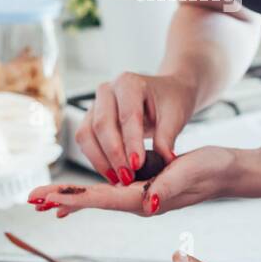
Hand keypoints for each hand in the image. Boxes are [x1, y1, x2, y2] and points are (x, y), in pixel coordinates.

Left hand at [28, 145, 235, 217]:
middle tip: (31, 200)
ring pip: (97, 198)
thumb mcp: (190, 174)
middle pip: (93, 202)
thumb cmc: (212, 169)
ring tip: (44, 201)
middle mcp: (139, 201)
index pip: (102, 199)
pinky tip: (77, 196)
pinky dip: (88, 193)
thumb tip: (147, 202)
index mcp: (146, 199)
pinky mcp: (143, 187)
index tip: (47, 199)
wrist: (228, 172)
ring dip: (70, 198)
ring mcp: (140, 196)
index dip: (73, 198)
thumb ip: (169, 189)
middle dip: (61, 200)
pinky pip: (108, 191)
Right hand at [75, 72, 196, 185]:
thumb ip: (167, 138)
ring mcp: (95, 104)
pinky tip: (111, 173)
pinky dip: (96, 159)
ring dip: (101, 160)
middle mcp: (107, 91)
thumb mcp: (175, 116)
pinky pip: (85, 141)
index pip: (127, 115)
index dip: (131, 142)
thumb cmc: (169, 101)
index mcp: (129, 83)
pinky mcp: (90, 119)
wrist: (163, 93)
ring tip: (119, 178)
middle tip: (128, 176)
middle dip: (114, 154)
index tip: (137, 165)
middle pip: (102, 124)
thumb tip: (164, 161)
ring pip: (87, 134)